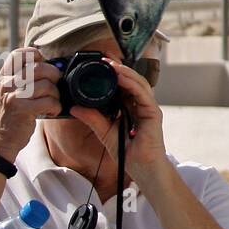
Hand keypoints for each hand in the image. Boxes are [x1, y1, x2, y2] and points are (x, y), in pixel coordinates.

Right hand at [0, 48, 60, 160]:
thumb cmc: (12, 115)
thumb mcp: (10, 92)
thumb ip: (24, 78)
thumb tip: (54, 66)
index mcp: (3, 77)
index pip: (19, 54)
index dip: (36, 55)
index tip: (43, 64)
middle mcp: (6, 84)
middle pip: (39, 67)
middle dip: (53, 75)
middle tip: (54, 85)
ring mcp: (13, 96)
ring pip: (47, 85)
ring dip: (55, 94)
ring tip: (51, 102)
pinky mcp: (22, 110)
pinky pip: (49, 101)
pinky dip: (55, 107)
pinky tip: (51, 111)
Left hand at [69, 60, 169, 185]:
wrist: (141, 168)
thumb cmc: (128, 152)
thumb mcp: (104, 132)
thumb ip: (93, 118)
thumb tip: (75, 107)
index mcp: (132, 108)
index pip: (124, 86)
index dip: (114, 75)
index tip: (100, 66)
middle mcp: (141, 105)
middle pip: (132, 81)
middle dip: (119, 69)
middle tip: (105, 60)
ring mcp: (149, 108)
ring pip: (139, 83)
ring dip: (126, 72)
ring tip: (112, 65)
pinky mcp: (153, 113)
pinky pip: (143, 94)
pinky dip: (132, 84)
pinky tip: (121, 77)